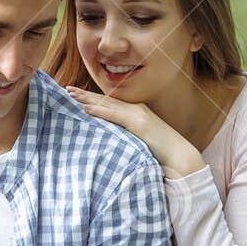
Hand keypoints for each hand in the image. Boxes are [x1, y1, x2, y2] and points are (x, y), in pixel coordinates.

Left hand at [65, 87, 202, 176]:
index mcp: (137, 112)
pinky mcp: (138, 123)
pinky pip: (114, 116)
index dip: (93, 98)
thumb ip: (128, 136)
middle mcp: (136, 109)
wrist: (180, 156)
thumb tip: (113, 140)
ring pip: (107, 104)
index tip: (77, 95)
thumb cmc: (162, 153)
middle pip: (105, 100)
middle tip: (66, 89)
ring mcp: (137, 114)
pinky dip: (99, 111)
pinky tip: (85, 109)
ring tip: (71, 95)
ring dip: (87, 99)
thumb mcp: (142, 140)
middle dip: (85, 94)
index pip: (110, 103)